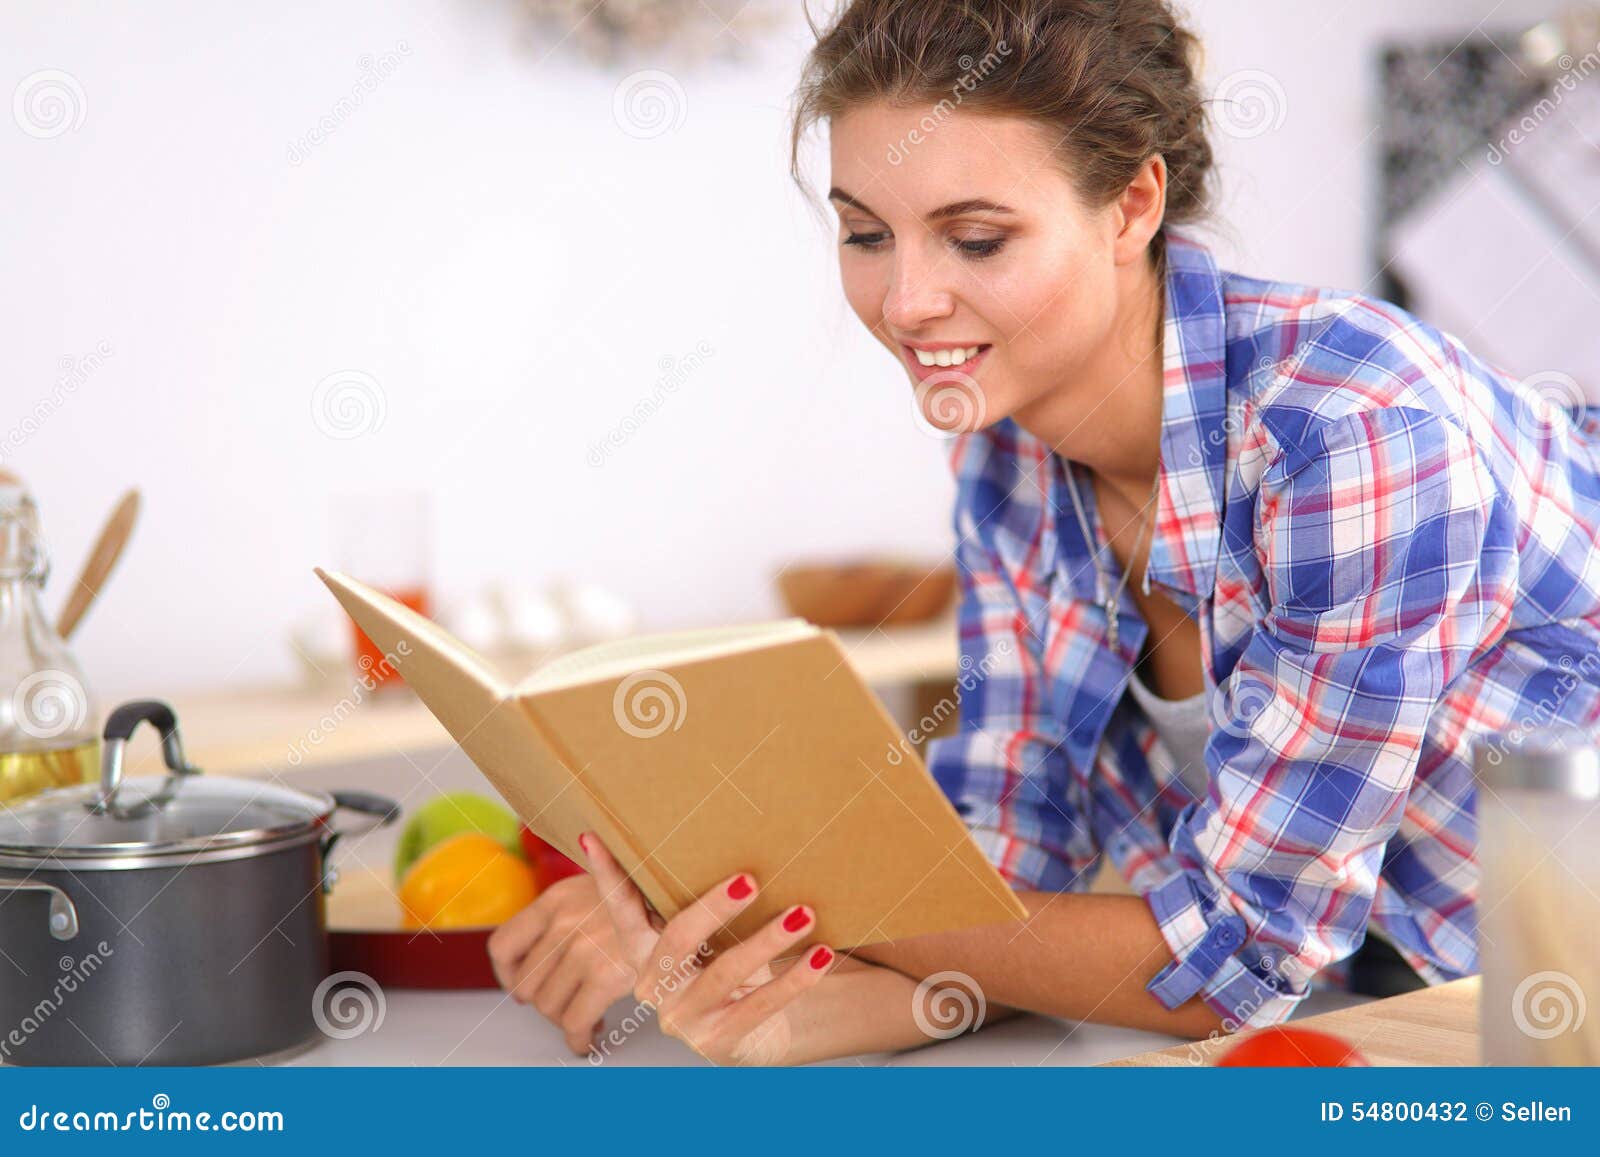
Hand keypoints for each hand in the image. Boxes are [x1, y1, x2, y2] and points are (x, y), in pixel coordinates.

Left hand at [487, 872, 635, 1053]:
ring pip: (549, 1007)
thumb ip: (566, 915)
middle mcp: (565, 922)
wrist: (690, 898)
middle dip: (543, 1001)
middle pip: (526, 984)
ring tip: (582, 1016)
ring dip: (564, 1020)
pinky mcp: (609, 975)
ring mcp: (586, 949)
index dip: (507, 976)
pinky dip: (579, 1038)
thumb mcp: (598, 887)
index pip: (503, 947)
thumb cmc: (647, 898)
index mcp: (556, 899)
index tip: (520, 986)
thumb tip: (538, 954)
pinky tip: (591, 1036)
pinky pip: (575, 1023)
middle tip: (562, 1003)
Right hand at [580, 831, 835, 1065]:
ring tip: (804, 914)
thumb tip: (722, 830)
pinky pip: (761, 1004)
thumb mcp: (707, 935)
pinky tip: (821, 955)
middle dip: (715, 907)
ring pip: (726, 971)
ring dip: (768, 940)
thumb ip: (694, 900)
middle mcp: (655, 986)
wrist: (755, 1032)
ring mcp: (684, 1018)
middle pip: (679, 939)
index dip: (607, 877)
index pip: (621, 910)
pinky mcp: (719, 1041)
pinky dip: (795, 979)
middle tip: (751, 879)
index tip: (592, 837)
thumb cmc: (728, 965)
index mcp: (643, 952)